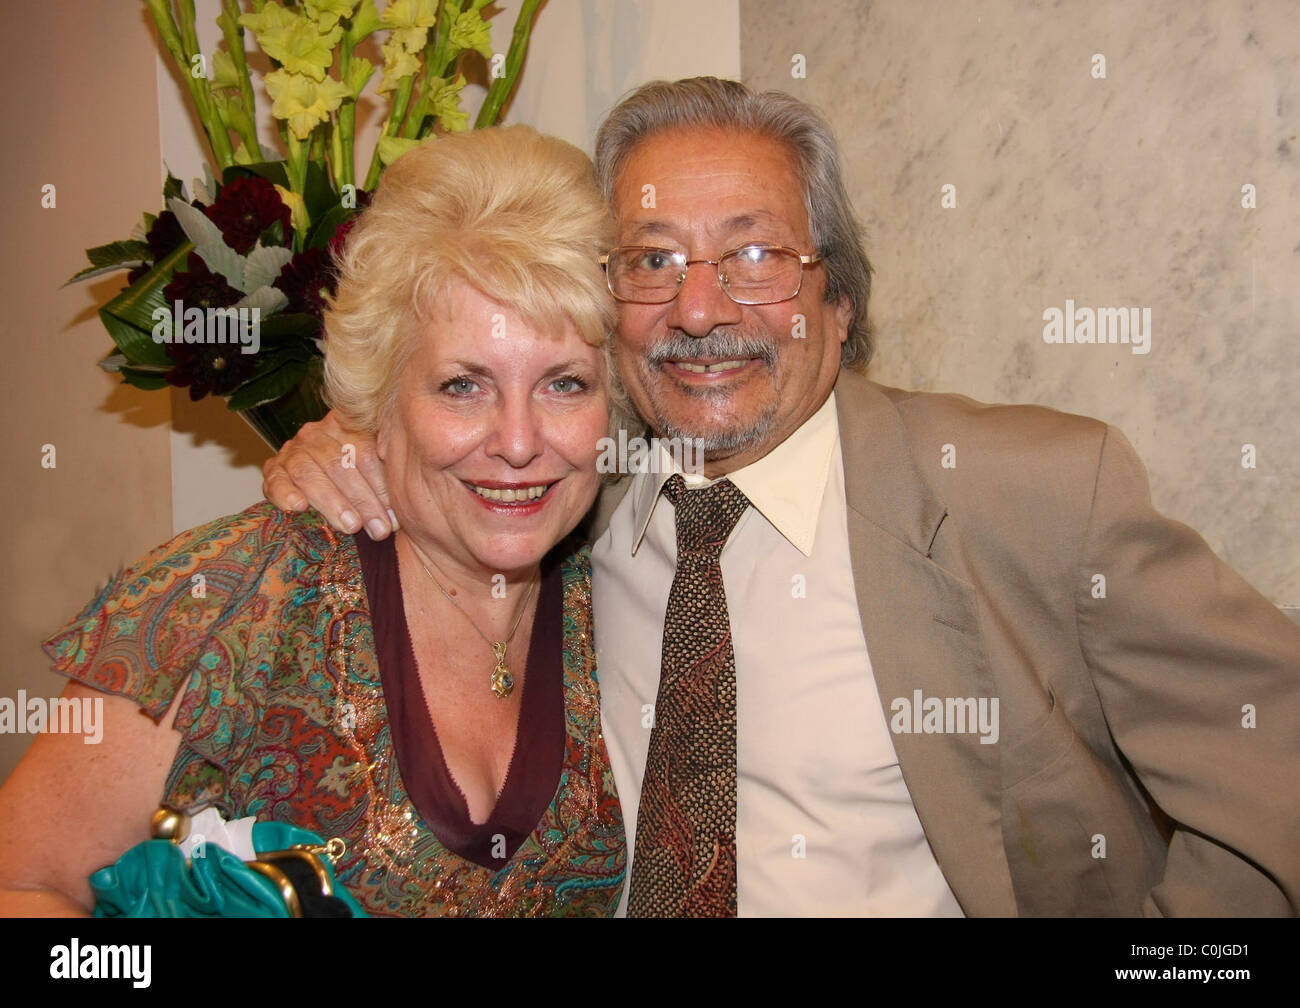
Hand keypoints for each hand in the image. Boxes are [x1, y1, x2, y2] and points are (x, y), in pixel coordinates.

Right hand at [261, 411, 394, 538]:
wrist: (317, 478)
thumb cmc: (356, 479)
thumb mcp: (373, 471)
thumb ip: (387, 481)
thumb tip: (399, 516)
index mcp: (347, 425)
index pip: (366, 452)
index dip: (381, 486)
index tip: (395, 515)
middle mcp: (317, 434)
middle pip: (340, 464)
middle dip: (363, 500)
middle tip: (378, 529)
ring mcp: (293, 450)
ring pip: (309, 472)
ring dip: (332, 502)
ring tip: (350, 526)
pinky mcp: (273, 469)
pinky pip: (275, 479)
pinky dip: (285, 493)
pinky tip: (298, 507)